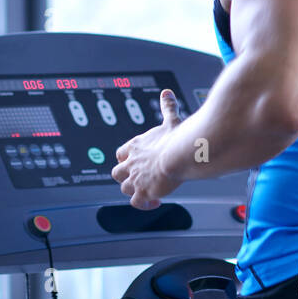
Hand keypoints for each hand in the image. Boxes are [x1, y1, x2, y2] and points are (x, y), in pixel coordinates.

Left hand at [111, 90, 182, 209]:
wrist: (179, 154)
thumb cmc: (176, 139)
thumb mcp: (170, 120)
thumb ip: (167, 107)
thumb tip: (167, 94)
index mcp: (136, 146)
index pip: (121, 154)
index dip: (126, 159)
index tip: (136, 162)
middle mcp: (131, 163)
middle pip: (117, 173)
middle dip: (126, 176)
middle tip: (140, 179)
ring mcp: (136, 179)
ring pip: (124, 188)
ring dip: (135, 191)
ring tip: (149, 192)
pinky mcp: (143, 192)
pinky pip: (137, 203)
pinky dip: (144, 204)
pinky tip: (155, 202)